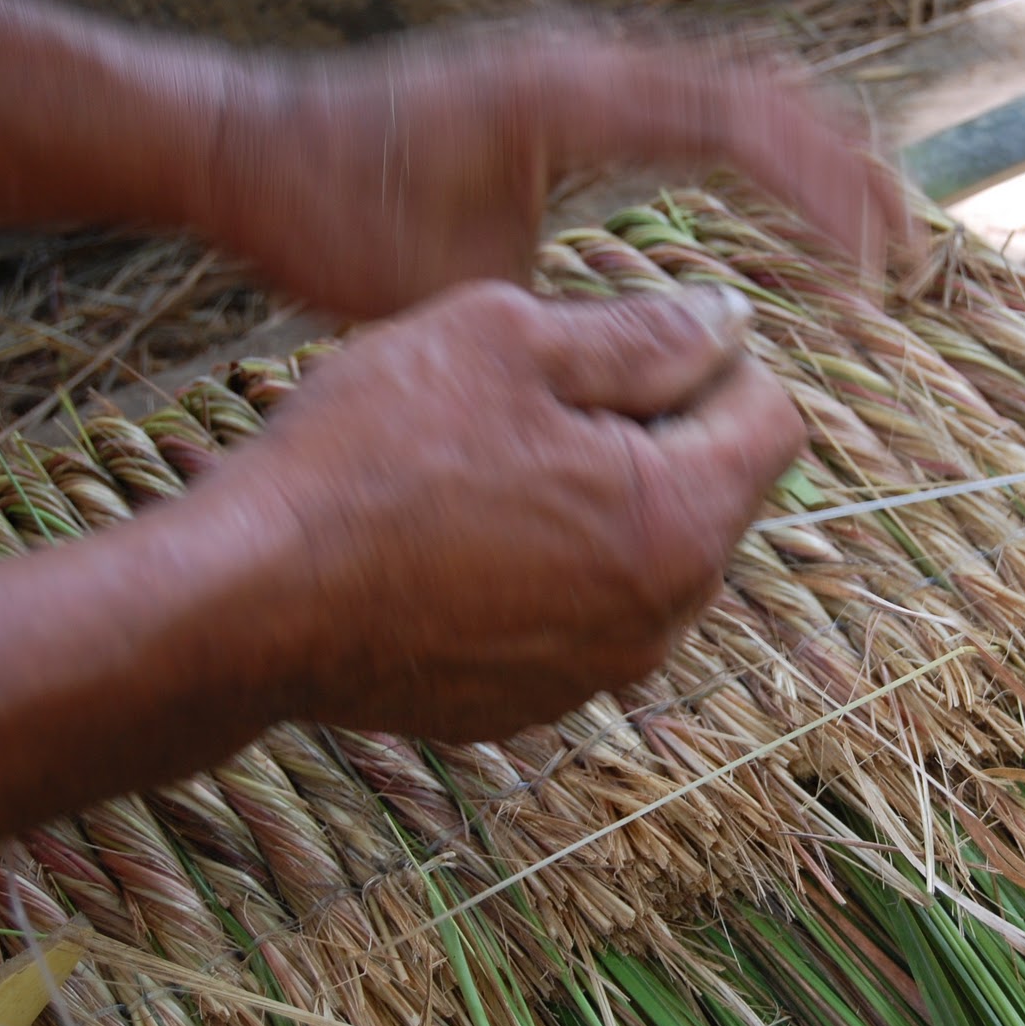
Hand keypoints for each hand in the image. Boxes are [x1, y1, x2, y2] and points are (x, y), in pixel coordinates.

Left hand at [204, 24, 910, 316]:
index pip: (740, 122)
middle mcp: (592, 60)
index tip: (871, 267)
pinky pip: (694, 106)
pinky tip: (787, 206)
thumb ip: (573, 318)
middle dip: (845, 170)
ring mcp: (585, 66)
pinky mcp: (574, 89)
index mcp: (574, 94)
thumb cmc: (335, 215)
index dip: (821, 191)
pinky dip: (759, 154)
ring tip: (872, 231)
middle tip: (904, 253)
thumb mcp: (462, 292)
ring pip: (739, 88)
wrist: (252, 146)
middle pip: (765, 89)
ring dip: (812, 157)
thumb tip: (681, 355)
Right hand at [217, 282, 802, 740]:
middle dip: (660, 431)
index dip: (720, 361)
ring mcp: (599, 672)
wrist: (248, 604)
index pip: (775, 421)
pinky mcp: (537, 702)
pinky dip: (554, 566)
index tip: (635, 342)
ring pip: (649, 553)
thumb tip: (728, 323)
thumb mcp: (510, 342)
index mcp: (678, 523)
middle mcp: (662, 618)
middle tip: (542, 398)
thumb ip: (645, 335)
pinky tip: (461, 537)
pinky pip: (586, 612)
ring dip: (603, 499)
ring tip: (492, 467)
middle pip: (715, 492)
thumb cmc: (371, 458)